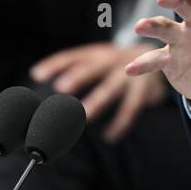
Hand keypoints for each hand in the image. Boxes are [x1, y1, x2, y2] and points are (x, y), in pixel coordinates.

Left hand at [30, 42, 166, 142]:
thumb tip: (34, 74)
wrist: (156, 55)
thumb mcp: (96, 59)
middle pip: (93, 67)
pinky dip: (121, 122)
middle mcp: (111, 60)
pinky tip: (110, 136)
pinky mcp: (144, 88)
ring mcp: (129, 73)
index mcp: (96, 53)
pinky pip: (131, 107)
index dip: (55, 64)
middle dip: (78, 76)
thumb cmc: (114, 63)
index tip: (37, 75)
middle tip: (61, 87)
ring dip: (98, 100)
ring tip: (84, 115)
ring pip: (112, 87)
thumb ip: (70, 65)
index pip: (73, 56)